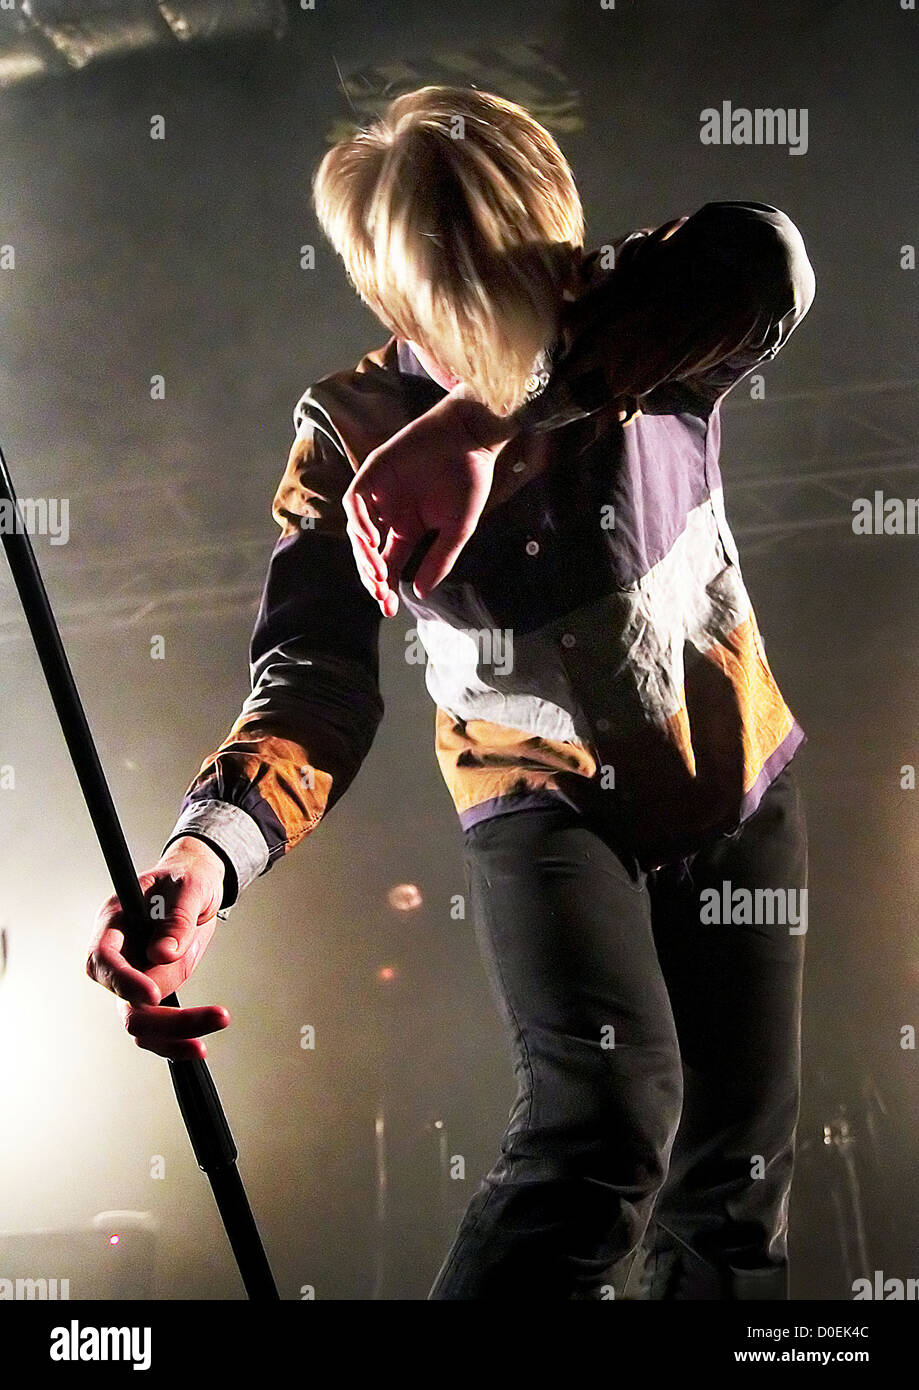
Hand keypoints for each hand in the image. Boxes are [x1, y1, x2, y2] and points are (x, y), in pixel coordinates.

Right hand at [85, 837, 229, 1061]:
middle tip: (210, 1017)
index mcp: (115, 921)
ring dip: (176, 1032)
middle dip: (162, 1018)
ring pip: (140, 1020)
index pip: (103, 958)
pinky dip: (175, 1039)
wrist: (198, 883)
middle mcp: (119, 954)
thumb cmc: (188, 877)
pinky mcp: (154, 988)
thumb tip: (162, 953)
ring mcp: (135, 976)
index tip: (153, 994)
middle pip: (123, 1000)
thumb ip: (177, 918)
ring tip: (218, 1020)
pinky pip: (156, 1024)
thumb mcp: (191, 886)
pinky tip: (198, 1045)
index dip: (123, 980)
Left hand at [342, 389, 515, 616]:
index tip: (389, 608)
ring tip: (377, 573)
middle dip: (372, 576)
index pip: (388, 564)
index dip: (385, 587)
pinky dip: (359, 521)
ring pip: (358, 530)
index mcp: (407, 529)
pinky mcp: (373, 471)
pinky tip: (372, 540)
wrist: (471, 438)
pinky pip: (355, 501)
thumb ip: (439, 560)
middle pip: (369, 552)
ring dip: (364, 554)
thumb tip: (419, 592)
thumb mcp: (458, 529)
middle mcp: (389, 514)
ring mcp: (379, 493)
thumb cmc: (469, 480)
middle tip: (381, 594)